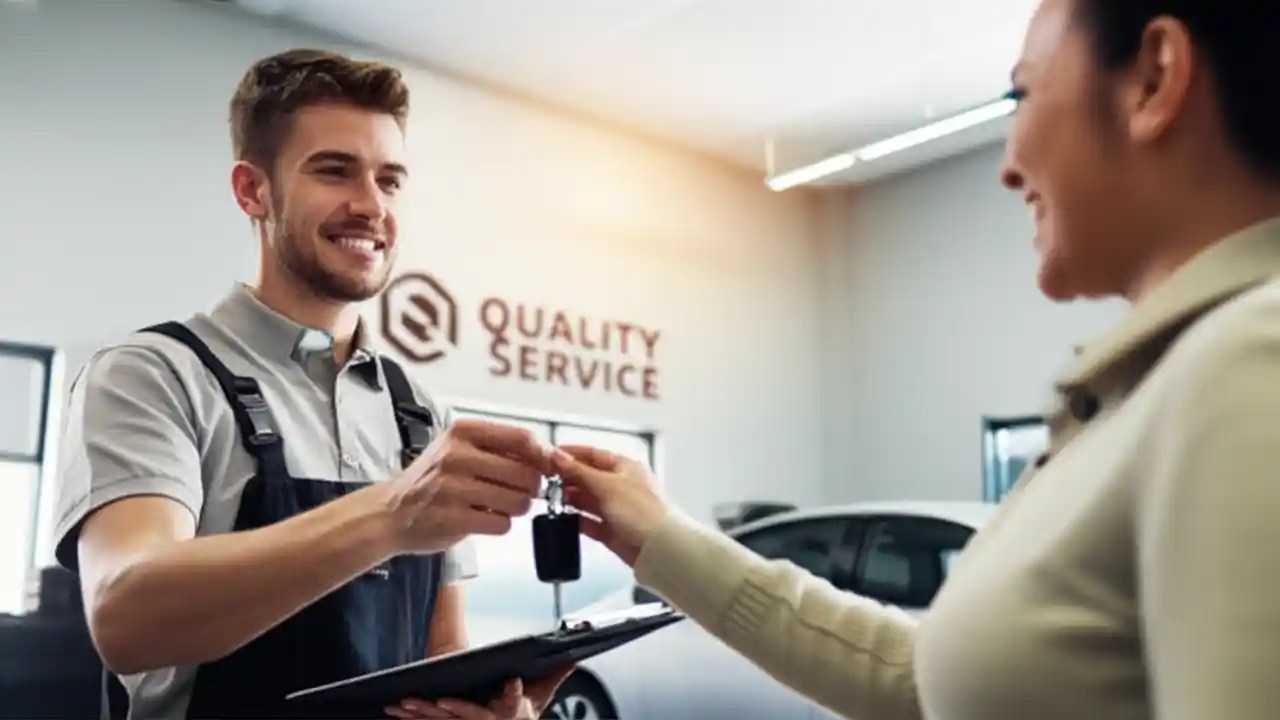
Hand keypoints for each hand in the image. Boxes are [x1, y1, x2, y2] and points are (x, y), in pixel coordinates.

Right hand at [379, 418, 550, 554]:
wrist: (390, 513)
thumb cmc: (433, 479)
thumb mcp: (458, 448)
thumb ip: (499, 448)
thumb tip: (550, 455)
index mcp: (463, 432)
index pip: (522, 438)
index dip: (544, 456)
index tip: (550, 467)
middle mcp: (457, 455)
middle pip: (526, 474)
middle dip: (531, 488)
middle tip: (519, 492)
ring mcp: (453, 488)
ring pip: (518, 501)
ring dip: (516, 508)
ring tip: (498, 506)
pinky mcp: (453, 519)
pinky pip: (502, 525)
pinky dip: (500, 525)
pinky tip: (483, 519)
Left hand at [384, 665, 574, 719]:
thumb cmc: (520, 714)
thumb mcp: (540, 696)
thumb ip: (554, 675)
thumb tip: (572, 656)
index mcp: (510, 713)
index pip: (513, 702)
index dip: (513, 693)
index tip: (514, 682)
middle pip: (469, 716)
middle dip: (454, 709)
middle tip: (440, 701)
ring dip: (422, 713)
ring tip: (405, 703)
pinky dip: (410, 716)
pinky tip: (394, 707)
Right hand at [549, 445, 666, 565]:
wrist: (660, 548)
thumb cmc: (646, 513)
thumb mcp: (607, 485)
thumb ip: (579, 471)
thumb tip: (559, 456)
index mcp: (625, 468)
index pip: (594, 455)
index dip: (572, 454)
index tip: (551, 456)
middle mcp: (621, 487)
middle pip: (588, 478)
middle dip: (567, 479)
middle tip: (546, 480)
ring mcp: (617, 509)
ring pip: (587, 500)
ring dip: (570, 499)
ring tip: (552, 499)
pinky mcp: (613, 531)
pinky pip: (590, 522)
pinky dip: (577, 520)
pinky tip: (565, 519)